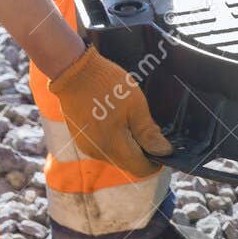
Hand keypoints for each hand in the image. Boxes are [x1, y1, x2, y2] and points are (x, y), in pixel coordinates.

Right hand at [47, 46, 172, 176]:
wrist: (72, 69)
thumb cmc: (106, 84)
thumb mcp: (135, 105)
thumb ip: (149, 133)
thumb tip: (164, 152)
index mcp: (114, 146)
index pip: (141, 169)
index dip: (155, 162)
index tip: (162, 148)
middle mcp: (99, 153)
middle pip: (129, 164)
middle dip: (142, 153)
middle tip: (148, 130)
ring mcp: (88, 147)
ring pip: (117, 157)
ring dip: (128, 147)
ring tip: (130, 122)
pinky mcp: (81, 140)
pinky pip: (105, 149)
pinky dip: (115, 142)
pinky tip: (116, 122)